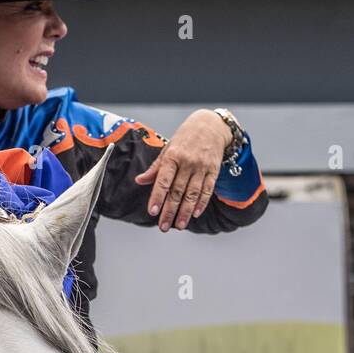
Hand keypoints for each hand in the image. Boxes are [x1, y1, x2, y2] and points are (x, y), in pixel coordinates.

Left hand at [134, 109, 233, 230]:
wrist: (211, 125)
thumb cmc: (185, 138)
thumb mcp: (168, 149)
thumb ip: (155, 168)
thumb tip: (139, 180)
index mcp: (173, 156)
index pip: (163, 180)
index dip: (157, 197)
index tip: (152, 212)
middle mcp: (188, 162)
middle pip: (177, 191)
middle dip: (169, 211)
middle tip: (163, 227)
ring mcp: (202, 167)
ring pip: (192, 193)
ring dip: (185, 211)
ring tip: (179, 225)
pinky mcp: (214, 170)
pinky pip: (207, 189)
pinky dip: (202, 203)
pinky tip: (196, 214)